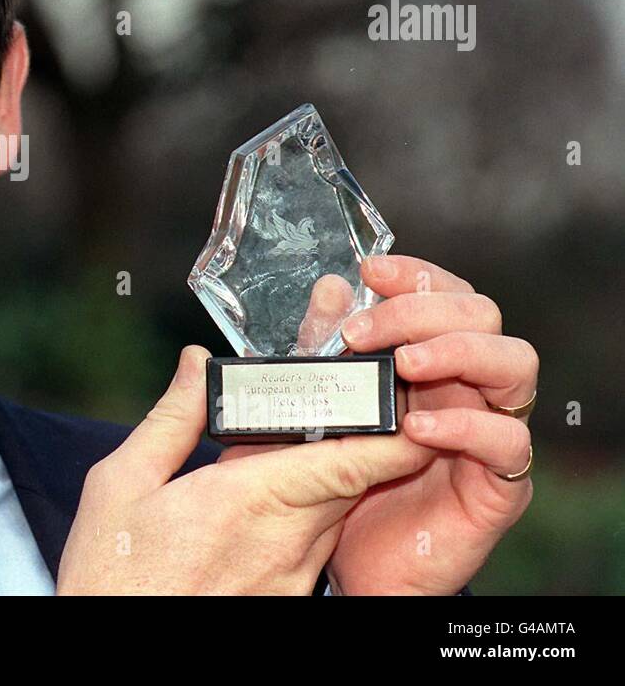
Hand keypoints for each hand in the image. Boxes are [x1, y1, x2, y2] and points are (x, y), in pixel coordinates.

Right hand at [56, 345, 434, 593]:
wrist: (119, 645)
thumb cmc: (112, 574)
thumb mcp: (122, 482)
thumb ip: (171, 418)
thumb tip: (197, 367)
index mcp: (247, 501)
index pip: (345, 462)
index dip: (386, 433)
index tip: (404, 404)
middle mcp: (283, 542)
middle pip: (348, 481)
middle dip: (358, 442)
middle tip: (350, 405)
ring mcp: (289, 576)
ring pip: (332, 513)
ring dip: (330, 480)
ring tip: (298, 450)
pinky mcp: (284, 598)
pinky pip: (312, 546)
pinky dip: (306, 517)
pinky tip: (268, 507)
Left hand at [324, 254, 535, 593]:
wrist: (351, 563)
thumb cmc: (339, 478)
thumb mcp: (319, 406)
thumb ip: (325, 350)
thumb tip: (330, 288)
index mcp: (430, 359)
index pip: (446, 295)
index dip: (417, 275)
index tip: (372, 271)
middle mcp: (467, 387)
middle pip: (483, 316)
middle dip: (423, 310)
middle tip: (367, 332)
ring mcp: (489, 431)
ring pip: (515, 364)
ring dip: (458, 352)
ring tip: (404, 364)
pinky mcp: (499, 484)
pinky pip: (508, 442)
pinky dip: (466, 427)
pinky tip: (419, 426)